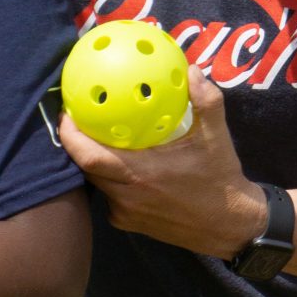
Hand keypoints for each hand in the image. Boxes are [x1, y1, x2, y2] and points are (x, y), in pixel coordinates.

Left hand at [61, 70, 266, 258]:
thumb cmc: (221, 180)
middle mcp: (127, 197)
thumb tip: (191, 70)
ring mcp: (126, 214)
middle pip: (86, 168)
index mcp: (141, 175)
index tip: (66, 113)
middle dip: (76, 145)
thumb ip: (206, 101)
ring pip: (97, 184)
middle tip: (78, 118)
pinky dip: (111, 179)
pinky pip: (110, 197)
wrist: (230, 227)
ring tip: (95, 137)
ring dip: (94, 162)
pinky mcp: (130, 225)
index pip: (89, 157)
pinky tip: (120, 163)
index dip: (70, 136)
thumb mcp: (217, 137)